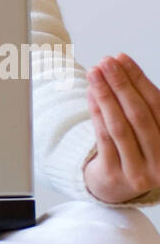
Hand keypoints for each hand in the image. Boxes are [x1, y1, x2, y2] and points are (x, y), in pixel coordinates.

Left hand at [83, 54, 159, 203]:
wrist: (118, 185)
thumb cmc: (137, 147)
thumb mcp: (148, 125)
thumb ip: (141, 98)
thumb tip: (121, 61)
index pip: (156, 104)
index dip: (138, 79)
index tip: (122, 58)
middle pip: (138, 115)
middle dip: (120, 84)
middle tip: (106, 62)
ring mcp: (138, 172)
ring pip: (119, 127)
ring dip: (105, 95)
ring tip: (94, 73)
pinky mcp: (115, 176)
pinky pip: (103, 139)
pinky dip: (97, 113)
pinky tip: (91, 94)